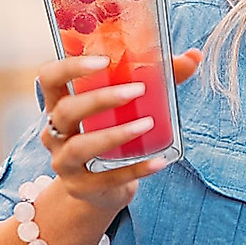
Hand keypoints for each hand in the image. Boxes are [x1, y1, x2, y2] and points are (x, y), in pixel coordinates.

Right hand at [38, 49, 201, 214]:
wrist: (101, 188)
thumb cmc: (112, 134)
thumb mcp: (128, 107)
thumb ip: (158, 79)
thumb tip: (194, 56)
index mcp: (59, 105)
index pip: (50, 78)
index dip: (71, 66)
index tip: (103, 60)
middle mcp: (54, 132)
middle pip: (66, 111)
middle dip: (100, 99)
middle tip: (137, 90)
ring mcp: (64, 162)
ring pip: (80, 147)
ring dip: (115, 134)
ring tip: (148, 124)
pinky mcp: (81, 188)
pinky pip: (107, 178)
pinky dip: (136, 169)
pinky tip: (160, 161)